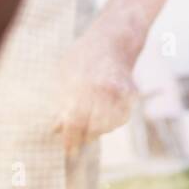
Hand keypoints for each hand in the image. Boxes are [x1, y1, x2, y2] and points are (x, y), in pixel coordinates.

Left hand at [53, 31, 136, 152]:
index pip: (75, 122)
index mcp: (82, 85)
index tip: (67, 149)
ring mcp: (120, 93)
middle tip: (76, 144)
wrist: (114, 39)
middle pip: (93, 128)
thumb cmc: (83, 57)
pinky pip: (120, 118)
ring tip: (88, 127)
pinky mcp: (132, 95)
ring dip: (96, 130)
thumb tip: (56, 128)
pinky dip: (110, 122)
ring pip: (108, 126)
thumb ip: (61, 101)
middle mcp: (103, 90)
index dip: (70, 139)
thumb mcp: (65, 74)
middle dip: (83, 137)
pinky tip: (102, 119)